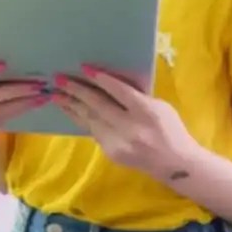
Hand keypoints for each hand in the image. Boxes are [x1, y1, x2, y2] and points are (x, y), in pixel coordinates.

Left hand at [54, 64, 197, 179]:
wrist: (175, 164)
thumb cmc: (170, 129)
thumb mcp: (159, 106)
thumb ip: (136, 97)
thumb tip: (109, 85)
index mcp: (146, 111)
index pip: (119, 91)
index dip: (100, 78)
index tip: (83, 67)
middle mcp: (130, 127)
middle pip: (98, 105)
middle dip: (76, 90)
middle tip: (59, 79)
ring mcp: (118, 143)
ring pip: (90, 120)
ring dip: (72, 106)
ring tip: (56, 94)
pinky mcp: (111, 153)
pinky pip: (93, 132)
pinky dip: (81, 119)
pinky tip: (71, 110)